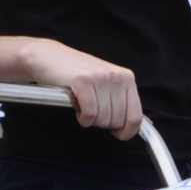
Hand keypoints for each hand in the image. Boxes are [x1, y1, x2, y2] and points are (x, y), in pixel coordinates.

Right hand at [29, 44, 144, 138]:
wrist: (47, 57)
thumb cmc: (76, 74)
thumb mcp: (106, 85)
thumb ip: (124, 102)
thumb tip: (144, 124)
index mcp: (127, 79)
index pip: (136, 118)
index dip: (125, 132)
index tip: (115, 132)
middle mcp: (118, 77)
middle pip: (117, 122)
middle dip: (101, 122)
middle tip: (90, 107)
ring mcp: (101, 77)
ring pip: (103, 120)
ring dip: (89, 118)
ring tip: (82, 102)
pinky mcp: (83, 81)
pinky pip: (90, 114)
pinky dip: (82, 116)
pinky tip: (76, 104)